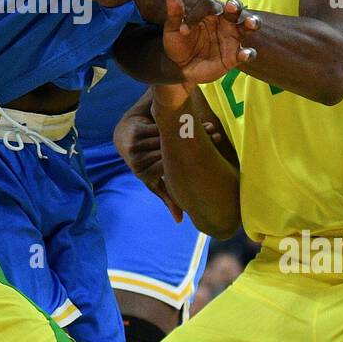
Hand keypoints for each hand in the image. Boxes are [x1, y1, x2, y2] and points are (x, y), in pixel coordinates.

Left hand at [114, 103, 223, 222]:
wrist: (126, 137)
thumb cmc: (145, 163)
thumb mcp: (155, 180)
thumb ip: (168, 197)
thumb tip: (179, 221)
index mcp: (146, 176)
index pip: (173, 169)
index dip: (193, 162)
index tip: (210, 155)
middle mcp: (139, 163)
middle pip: (172, 153)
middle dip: (195, 143)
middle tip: (216, 136)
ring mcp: (136, 146)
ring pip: (168, 139)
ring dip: (189, 131)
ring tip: (209, 128)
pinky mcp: (136, 132)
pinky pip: (160, 128)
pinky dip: (177, 124)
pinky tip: (193, 120)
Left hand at [163, 0, 258, 82]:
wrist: (180, 68)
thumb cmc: (178, 44)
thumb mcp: (173, 30)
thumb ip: (175, 13)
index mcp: (209, 13)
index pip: (208, 6)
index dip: (197, 15)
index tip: (184, 30)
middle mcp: (224, 22)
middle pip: (235, 9)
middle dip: (236, 6)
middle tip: (232, 7)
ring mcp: (231, 39)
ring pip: (247, 27)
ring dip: (251, 23)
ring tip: (250, 23)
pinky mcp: (235, 57)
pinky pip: (246, 53)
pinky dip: (248, 53)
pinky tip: (244, 54)